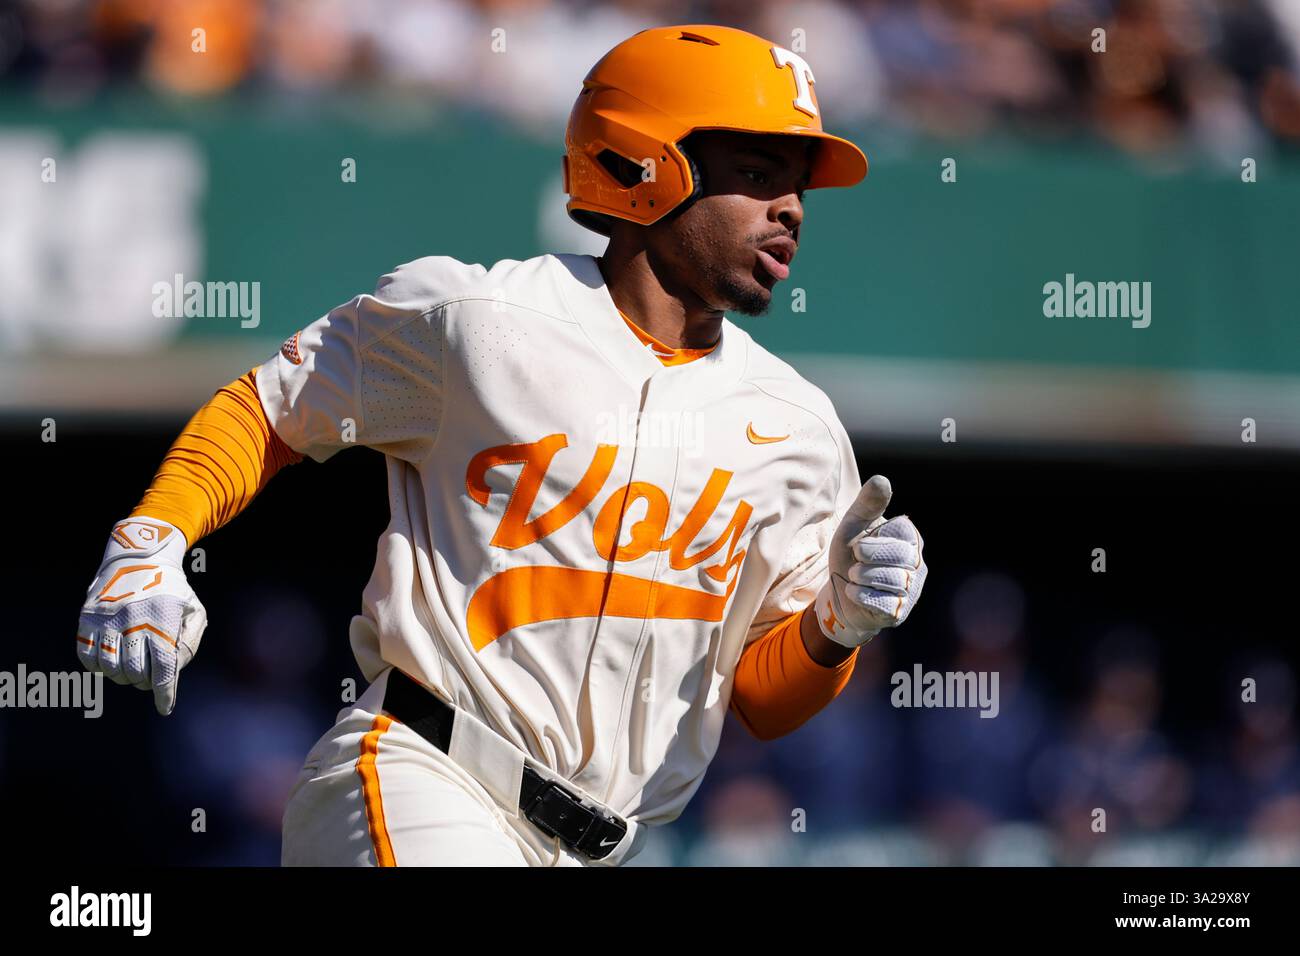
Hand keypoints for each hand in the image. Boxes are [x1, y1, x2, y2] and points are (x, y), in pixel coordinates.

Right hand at [77, 517, 206, 714]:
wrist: (137, 556)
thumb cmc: (172, 588)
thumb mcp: (193, 609)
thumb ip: (189, 642)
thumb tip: (174, 673)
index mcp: (162, 619)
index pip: (163, 668)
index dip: (165, 693)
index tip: (165, 708)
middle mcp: (132, 620)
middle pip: (136, 673)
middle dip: (145, 682)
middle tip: (150, 677)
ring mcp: (107, 620)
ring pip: (110, 668)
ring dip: (123, 677)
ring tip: (132, 670)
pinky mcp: (87, 619)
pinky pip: (87, 657)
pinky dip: (99, 667)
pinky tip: (111, 662)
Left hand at [813, 475, 926, 648]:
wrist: (838, 593)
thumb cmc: (850, 555)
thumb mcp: (853, 526)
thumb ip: (867, 504)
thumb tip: (881, 480)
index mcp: (909, 538)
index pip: (903, 532)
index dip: (874, 539)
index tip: (859, 545)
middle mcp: (917, 563)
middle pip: (901, 556)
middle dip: (868, 558)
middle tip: (855, 560)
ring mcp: (912, 589)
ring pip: (893, 580)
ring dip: (862, 577)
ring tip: (853, 576)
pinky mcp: (900, 612)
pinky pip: (885, 603)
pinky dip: (861, 596)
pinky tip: (854, 592)